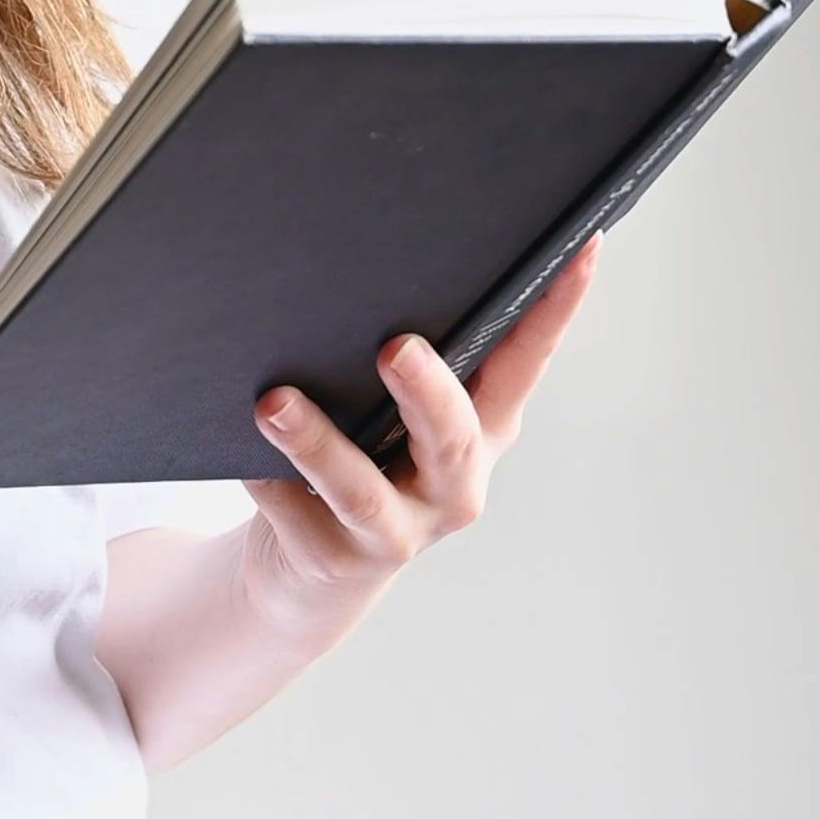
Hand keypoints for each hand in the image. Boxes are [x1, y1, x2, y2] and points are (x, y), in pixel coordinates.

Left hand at [238, 231, 604, 650]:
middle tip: (395, 346)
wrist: (313, 571)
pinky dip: (265, 479)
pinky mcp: (335, 558)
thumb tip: (364, 256)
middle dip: (426, 390)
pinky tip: (237, 451)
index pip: (527, 363)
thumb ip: (404, 357)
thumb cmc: (362, 457)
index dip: (558, 310)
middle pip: (450, 436)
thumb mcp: (397, 411)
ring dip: (317, 444)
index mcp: (482, 429)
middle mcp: (452, 483)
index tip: (581, 247)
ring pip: (360, 489)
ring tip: (274, 404)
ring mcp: (397, 529)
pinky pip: (293, 513)